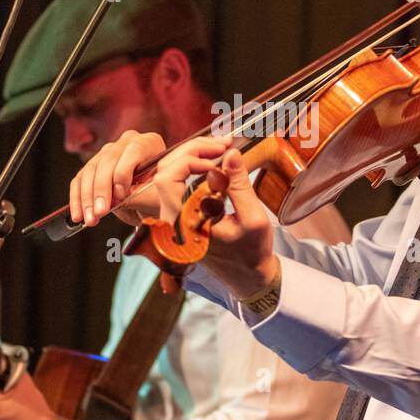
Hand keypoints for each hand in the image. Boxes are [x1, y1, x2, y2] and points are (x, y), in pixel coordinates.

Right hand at [70, 129, 169, 226]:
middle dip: (102, 189)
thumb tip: (117, 198)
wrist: (154, 197)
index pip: (134, 151)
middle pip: (108, 160)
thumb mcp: (156, 195)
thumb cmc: (159, 195)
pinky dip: (77, 199)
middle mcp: (126, 142)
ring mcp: (107, 152)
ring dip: (87, 197)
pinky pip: (80, 180)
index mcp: (149, 143)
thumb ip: (138, 194)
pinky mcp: (93, 165)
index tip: (121, 196)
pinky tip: (78, 215)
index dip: (124, 174)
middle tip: (100, 211)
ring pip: (90, 170)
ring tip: (90, 219)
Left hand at [71, 132, 278, 296]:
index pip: (165, 180)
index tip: (216, 161)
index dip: (188, 160)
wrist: (248, 275)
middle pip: (166, 170)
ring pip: (171, 172)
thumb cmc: (251, 252)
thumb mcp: (253, 218)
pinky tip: (217, 161)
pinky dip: (196, 165)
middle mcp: (173, 220)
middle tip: (224, 145)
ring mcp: (174, 216)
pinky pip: (179, 181)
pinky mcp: (181, 211)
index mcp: (185, 224)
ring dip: (195, 155)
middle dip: (194, 150)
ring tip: (224, 149)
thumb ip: (239, 185)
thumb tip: (230, 154)